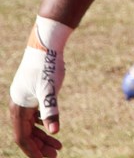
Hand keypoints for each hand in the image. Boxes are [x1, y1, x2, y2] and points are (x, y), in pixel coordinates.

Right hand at [9, 18, 70, 157]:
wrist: (46, 45)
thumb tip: (55, 131)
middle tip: (55, 156)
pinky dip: (43, 124)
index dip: (33, 151)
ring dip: (43, 137)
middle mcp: (18, 105)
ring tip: (58, 147)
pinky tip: (51, 129)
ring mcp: (24, 99)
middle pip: (26, 133)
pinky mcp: (32, 93)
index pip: (22, 137)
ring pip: (30, 125)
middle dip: (39, 147)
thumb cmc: (48, 66)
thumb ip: (51, 110)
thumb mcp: (50, 89)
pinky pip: (33, 115)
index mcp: (18, 108)